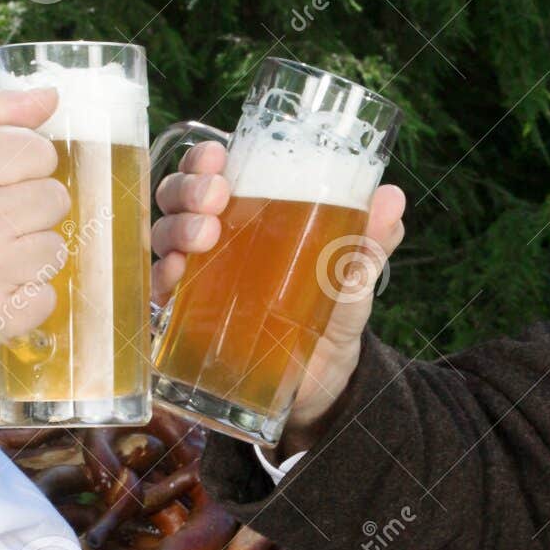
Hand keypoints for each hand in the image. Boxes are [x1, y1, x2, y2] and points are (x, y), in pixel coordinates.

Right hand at [151, 140, 406, 454]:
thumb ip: (366, 245)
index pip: (214, 172)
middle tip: (214, 196)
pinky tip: (174, 274)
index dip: (205, 158)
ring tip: (203, 235)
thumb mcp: (351, 283)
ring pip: (163, 235)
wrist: (319, 395)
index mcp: (250, 217)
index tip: (219, 155)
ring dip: (176, 227)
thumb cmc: (329, 323)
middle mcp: (212, 240)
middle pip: (177, 197)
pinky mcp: (182, 318)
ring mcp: (194, 277)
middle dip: (187, 188)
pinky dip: (160, 276)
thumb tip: (392, 199)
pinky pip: (156, 290)